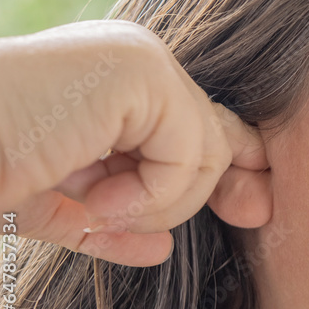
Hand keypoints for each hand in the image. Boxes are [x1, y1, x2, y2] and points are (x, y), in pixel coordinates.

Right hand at [0, 20, 267, 266]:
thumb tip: (163, 249)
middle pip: (214, 141)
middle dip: (193, 197)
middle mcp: (136, 60)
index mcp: (116, 82)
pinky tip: (93, 196)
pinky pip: (190, 156)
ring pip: (209, 154)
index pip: (201, 125)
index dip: (230, 170)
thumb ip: (111, 221)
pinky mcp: (141, 72)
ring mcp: (142, 59)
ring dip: (156, 204)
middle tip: (116, 219)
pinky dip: (151, 196)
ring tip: (90, 205)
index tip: (253, 210)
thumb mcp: (55, 205)